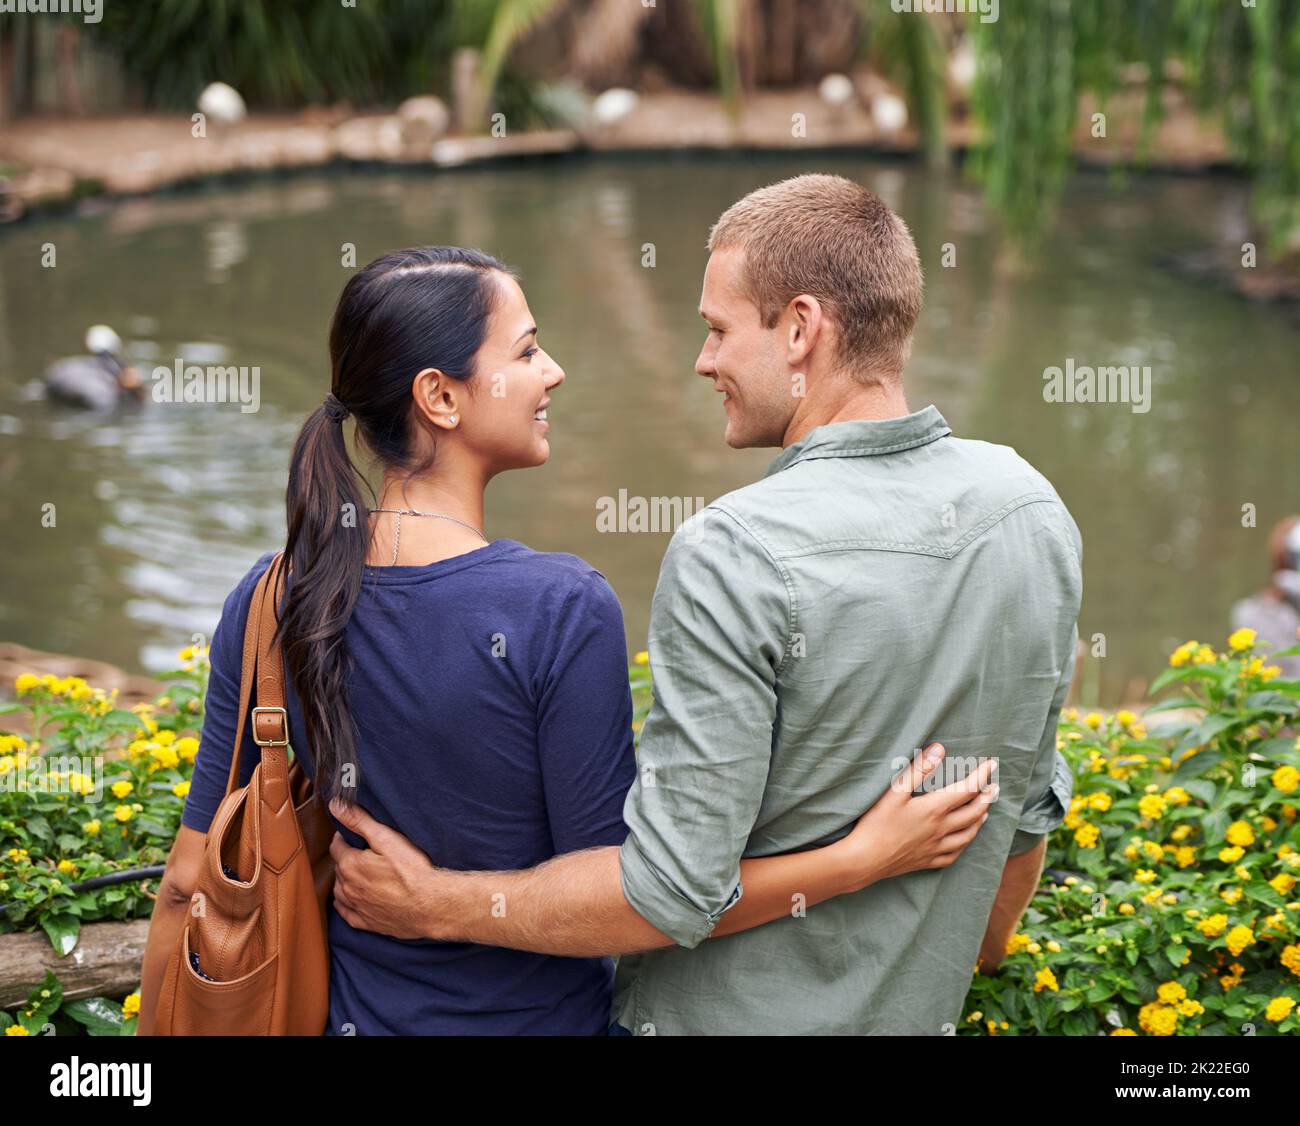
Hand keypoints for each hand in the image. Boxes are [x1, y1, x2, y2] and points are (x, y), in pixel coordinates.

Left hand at [327, 798, 440, 939]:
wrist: (431, 905)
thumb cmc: (412, 870)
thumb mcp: (386, 838)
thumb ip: (359, 821)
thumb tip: (335, 806)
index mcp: (350, 865)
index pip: (336, 847)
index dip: (344, 838)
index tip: (352, 835)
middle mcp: (348, 888)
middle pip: (339, 868)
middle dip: (346, 858)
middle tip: (361, 851)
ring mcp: (356, 907)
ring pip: (340, 891)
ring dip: (344, 880)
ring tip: (358, 872)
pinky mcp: (367, 923)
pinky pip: (346, 913)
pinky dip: (345, 904)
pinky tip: (352, 900)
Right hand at [833, 744, 997, 891]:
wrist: (865, 860)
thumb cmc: (876, 823)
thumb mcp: (894, 791)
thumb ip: (918, 769)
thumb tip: (939, 749)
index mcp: (934, 809)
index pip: (967, 789)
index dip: (982, 775)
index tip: (992, 764)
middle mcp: (942, 829)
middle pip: (974, 812)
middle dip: (986, 797)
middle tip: (993, 787)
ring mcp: (937, 847)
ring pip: (969, 834)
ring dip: (980, 820)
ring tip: (985, 811)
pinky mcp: (929, 861)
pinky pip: (956, 853)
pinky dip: (965, 843)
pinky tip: (964, 840)